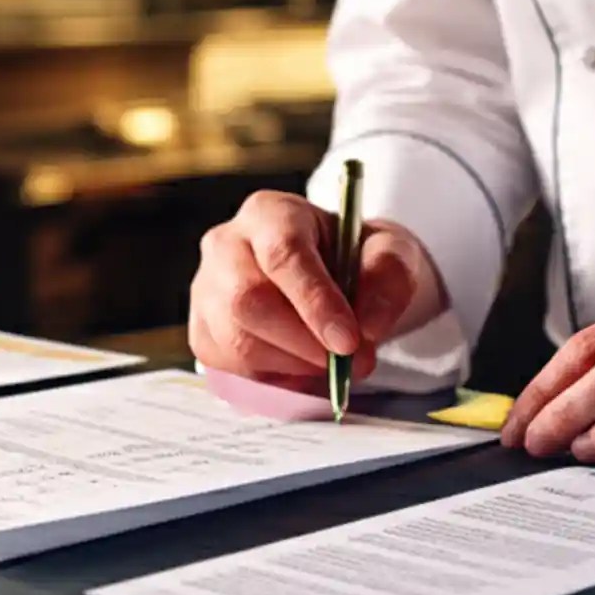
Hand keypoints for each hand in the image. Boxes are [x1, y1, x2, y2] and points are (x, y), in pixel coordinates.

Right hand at [189, 191, 444, 387]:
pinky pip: (232, 370)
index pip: (283, 254)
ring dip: (294, 366)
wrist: (334, 279)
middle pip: (247, 300)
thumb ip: (388, 277)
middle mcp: (225, 246)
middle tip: (348, 363)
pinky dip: (276, 380)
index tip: (349, 341)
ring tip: (333, 365)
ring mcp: (206, 291)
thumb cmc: (358, 260)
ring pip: (237, 342)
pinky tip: (304, 368)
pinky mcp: (203, 334)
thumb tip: (366, 325)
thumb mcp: (391, 253)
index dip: (315, 302)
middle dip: (303, 343)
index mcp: (269, 213)